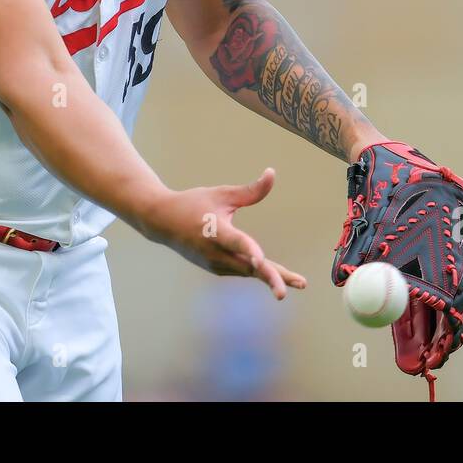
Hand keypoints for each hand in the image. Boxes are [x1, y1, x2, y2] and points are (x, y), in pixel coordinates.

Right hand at [135, 167, 306, 299]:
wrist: (162, 222)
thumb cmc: (194, 204)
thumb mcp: (222, 194)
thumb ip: (250, 191)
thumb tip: (272, 173)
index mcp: (216, 231)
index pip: (235, 242)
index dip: (248, 250)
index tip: (260, 260)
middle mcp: (215, 252)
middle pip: (247, 266)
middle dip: (271, 277)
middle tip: (291, 289)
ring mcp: (214, 264)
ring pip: (248, 272)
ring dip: (273, 277)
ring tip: (300, 283)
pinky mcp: (215, 269)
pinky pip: (242, 270)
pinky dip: (260, 272)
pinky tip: (277, 275)